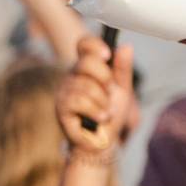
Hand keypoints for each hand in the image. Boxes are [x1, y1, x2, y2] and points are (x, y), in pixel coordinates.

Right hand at [55, 33, 134, 159]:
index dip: (94, 45)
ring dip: (103, 101)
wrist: (103, 140)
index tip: (107, 55)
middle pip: (86, 62)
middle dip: (105, 78)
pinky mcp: (61, 108)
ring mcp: (64, 91)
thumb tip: (125, 46)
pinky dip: (96, 111)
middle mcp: (72, 77)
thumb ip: (122, 69)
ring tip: (105, 111)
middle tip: (109, 93)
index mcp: (86, 68)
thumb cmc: (111, 114)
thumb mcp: (122, 89)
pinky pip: (79, 101)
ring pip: (86, 85)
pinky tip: (100, 118)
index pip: (84, 45)